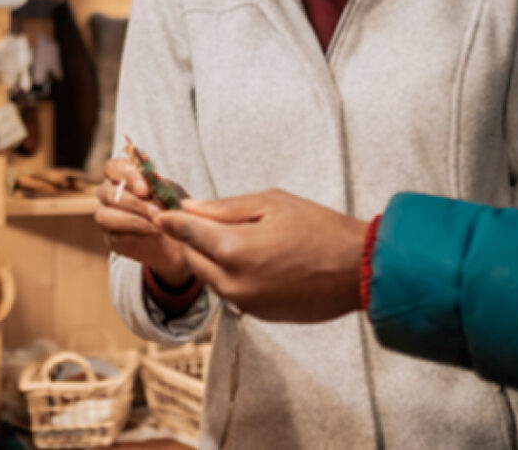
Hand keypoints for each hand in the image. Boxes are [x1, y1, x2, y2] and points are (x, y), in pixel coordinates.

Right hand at [95, 157, 191, 285]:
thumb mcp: (172, 192)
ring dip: (132, 219)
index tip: (145, 189)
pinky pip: (114, 235)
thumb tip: (153, 177)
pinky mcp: (111, 237)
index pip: (113, 167)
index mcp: (122, 175)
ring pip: (104, 215)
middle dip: (133, 202)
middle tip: (156, 210)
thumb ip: (160, 184)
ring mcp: (107, 215)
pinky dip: (136, 231)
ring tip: (157, 222)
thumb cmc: (172, 206)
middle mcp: (110, 193)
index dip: (127, 176)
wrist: (179, 235)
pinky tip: (154, 230)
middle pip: (107, 192)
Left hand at [154, 189, 367, 321]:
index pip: (187, 233)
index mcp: (233, 250)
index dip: (171, 219)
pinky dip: (232, 273)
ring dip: (212, 257)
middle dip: (192, 238)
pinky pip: (231, 290)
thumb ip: (226, 207)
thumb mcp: (272, 203)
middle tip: (194, 218)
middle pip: (193, 258)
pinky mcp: (258, 314)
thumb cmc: (319, 228)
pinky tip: (253, 256)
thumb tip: (190, 207)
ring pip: (211, 277)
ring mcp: (245, 302)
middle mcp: (233, 282)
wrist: (357, 269)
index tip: (160, 211)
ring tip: (232, 234)